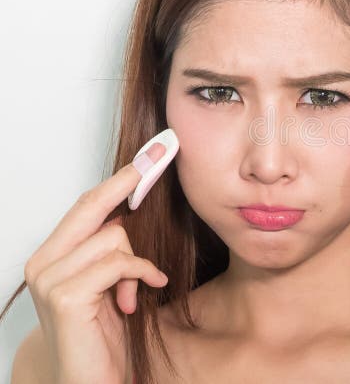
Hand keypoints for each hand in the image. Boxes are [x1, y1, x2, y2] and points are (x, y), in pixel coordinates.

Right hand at [23, 142, 169, 383]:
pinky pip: (119, 263)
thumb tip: (138, 211)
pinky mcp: (66, 296)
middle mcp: (44, 262)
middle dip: (133, 180)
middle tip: (166, 151)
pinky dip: (140, 275)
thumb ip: (114, 251)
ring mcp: (50, 278)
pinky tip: (137, 298)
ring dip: (137, 264)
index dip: (121, 176)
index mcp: (52, 255)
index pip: (87, 203)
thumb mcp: (111, 286)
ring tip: (132, 295)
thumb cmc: (104, 337)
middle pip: (96, 206)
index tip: (153, 150)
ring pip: (115, 237)